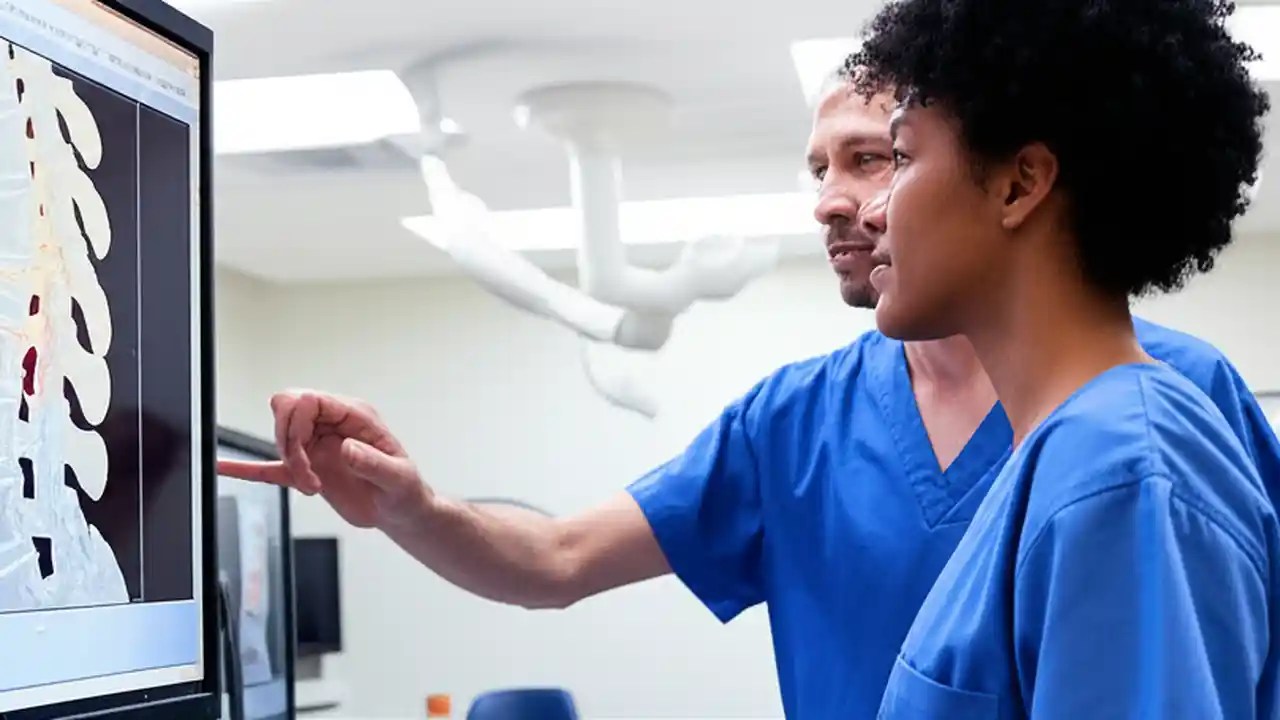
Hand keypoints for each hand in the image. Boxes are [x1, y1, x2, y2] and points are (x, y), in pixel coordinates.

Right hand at [217, 390, 431, 529]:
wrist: (398, 511)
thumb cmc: (404, 490)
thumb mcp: (397, 478)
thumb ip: (373, 463)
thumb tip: (347, 448)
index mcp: (354, 417)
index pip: (310, 399)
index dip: (296, 423)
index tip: (305, 456)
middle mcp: (332, 426)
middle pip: (288, 411)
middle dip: (287, 441)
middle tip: (305, 473)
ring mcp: (317, 446)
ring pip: (280, 436)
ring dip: (288, 462)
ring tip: (311, 485)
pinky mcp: (307, 469)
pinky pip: (270, 465)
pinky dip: (247, 468)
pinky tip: (224, 467)